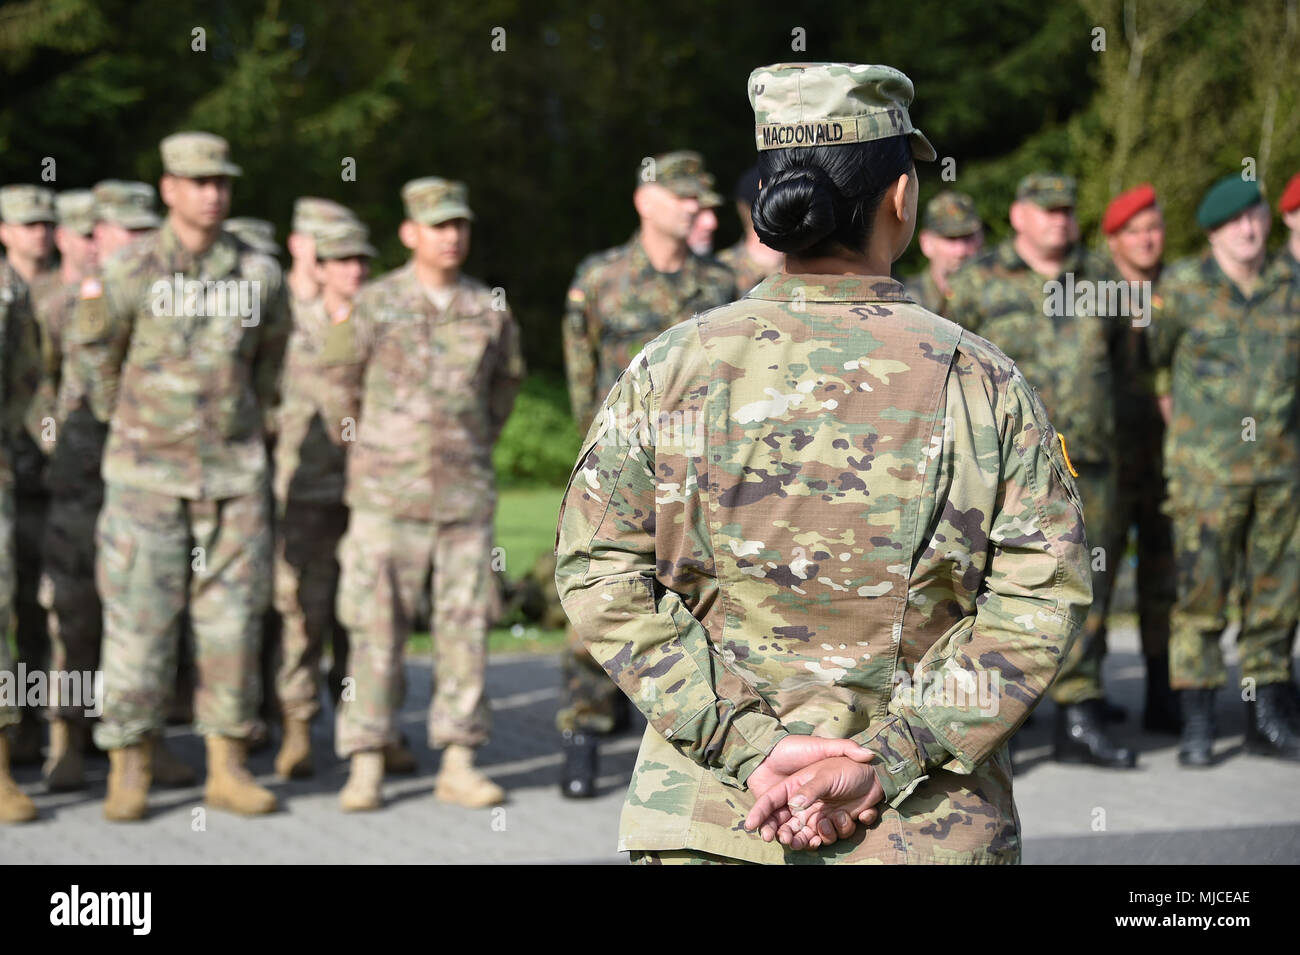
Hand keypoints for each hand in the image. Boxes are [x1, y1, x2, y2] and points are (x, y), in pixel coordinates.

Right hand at [746, 754, 884, 850]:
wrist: (875, 776)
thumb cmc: (846, 769)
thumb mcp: (825, 775)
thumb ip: (809, 790)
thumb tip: (794, 805)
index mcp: (795, 787)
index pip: (770, 802)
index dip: (759, 814)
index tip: (751, 826)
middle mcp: (804, 803)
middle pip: (786, 825)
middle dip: (785, 835)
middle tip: (788, 840)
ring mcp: (819, 814)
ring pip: (807, 835)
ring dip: (815, 836)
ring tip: (825, 827)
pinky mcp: (835, 823)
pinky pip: (831, 836)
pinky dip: (838, 832)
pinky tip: (848, 817)